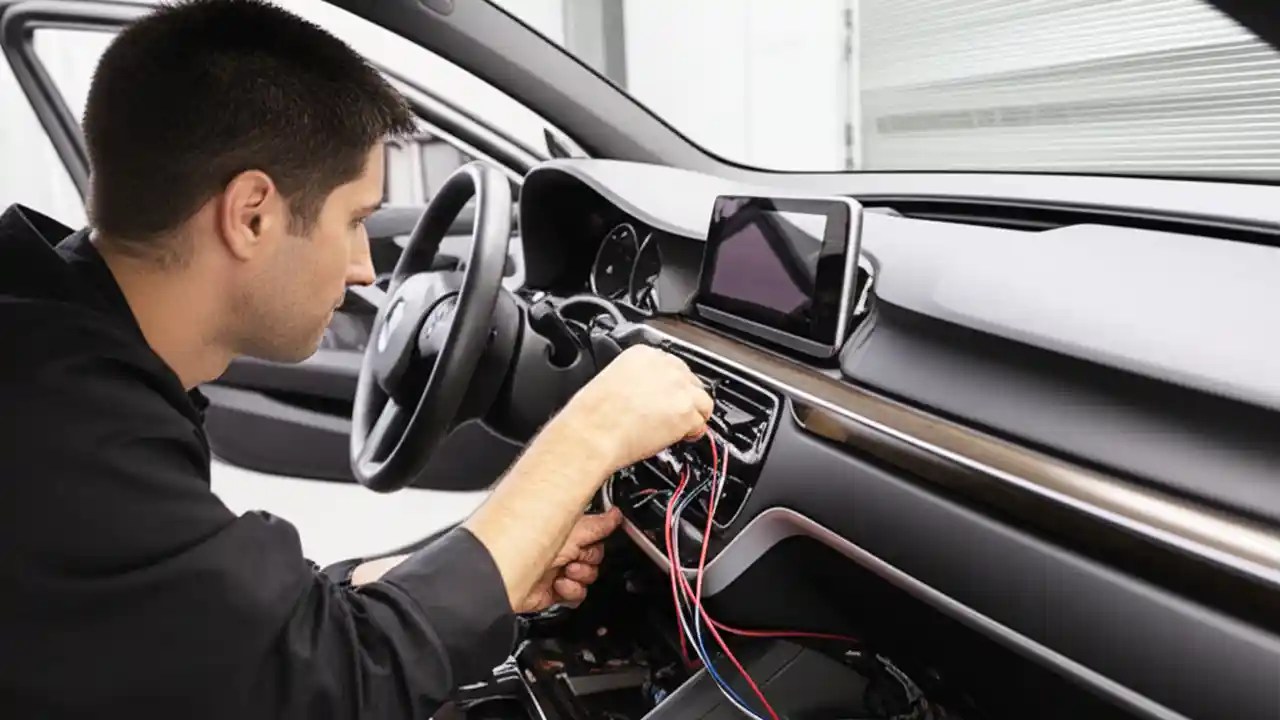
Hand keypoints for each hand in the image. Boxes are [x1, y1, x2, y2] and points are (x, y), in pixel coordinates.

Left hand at [515, 508, 622, 612]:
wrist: (510, 574)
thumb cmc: (529, 544)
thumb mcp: (573, 529)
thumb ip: (598, 524)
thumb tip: (616, 514)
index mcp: (564, 529)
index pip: (594, 535)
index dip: (597, 540)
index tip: (592, 541)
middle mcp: (560, 548)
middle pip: (594, 558)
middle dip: (588, 560)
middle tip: (574, 557)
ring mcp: (555, 570)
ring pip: (588, 578)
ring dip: (580, 577)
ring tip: (565, 571)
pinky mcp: (552, 591)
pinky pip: (576, 595)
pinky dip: (571, 591)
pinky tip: (559, 585)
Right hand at [554, 345, 713, 472]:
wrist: (592, 433)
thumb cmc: (592, 414)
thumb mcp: (611, 379)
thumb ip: (637, 380)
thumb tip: (648, 395)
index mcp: (644, 354)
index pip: (673, 366)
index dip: (672, 387)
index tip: (667, 397)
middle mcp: (665, 366)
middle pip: (691, 382)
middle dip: (685, 399)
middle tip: (673, 416)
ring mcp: (678, 389)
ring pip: (703, 402)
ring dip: (694, 415)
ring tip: (680, 429)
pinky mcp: (686, 412)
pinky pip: (701, 424)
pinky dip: (693, 433)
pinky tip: (679, 437)